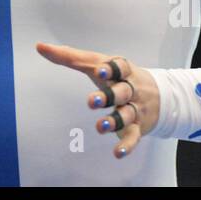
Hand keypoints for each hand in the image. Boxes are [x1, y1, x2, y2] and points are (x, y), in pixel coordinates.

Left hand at [36, 42, 159, 158]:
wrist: (160, 94)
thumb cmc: (119, 75)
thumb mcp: (99, 63)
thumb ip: (70, 56)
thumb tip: (39, 46)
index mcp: (122, 70)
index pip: (120, 67)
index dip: (110, 69)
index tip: (99, 70)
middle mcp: (130, 88)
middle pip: (122, 91)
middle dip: (108, 96)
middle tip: (91, 101)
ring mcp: (135, 108)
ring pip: (127, 114)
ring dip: (114, 121)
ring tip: (100, 127)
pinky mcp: (138, 127)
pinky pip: (134, 137)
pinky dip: (127, 145)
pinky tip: (117, 152)